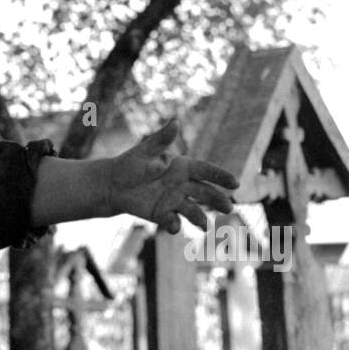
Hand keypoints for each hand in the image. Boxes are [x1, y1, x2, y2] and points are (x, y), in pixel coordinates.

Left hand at [108, 118, 236, 232]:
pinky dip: (174, 225)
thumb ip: (162, 140)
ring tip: (206, 227)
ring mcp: (174, 201)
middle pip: (205, 193)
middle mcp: (182, 185)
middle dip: (218, 200)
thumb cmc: (131, 163)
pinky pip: (172, 221)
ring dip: (200, 218)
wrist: (113, 185)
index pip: (206, 171)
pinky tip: (174, 227)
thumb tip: (175, 122)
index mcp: (183, 167)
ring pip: (192, 210)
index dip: (221, 177)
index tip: (235, 183)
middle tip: (228, 208)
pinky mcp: (162, 215)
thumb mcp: (145, 150)